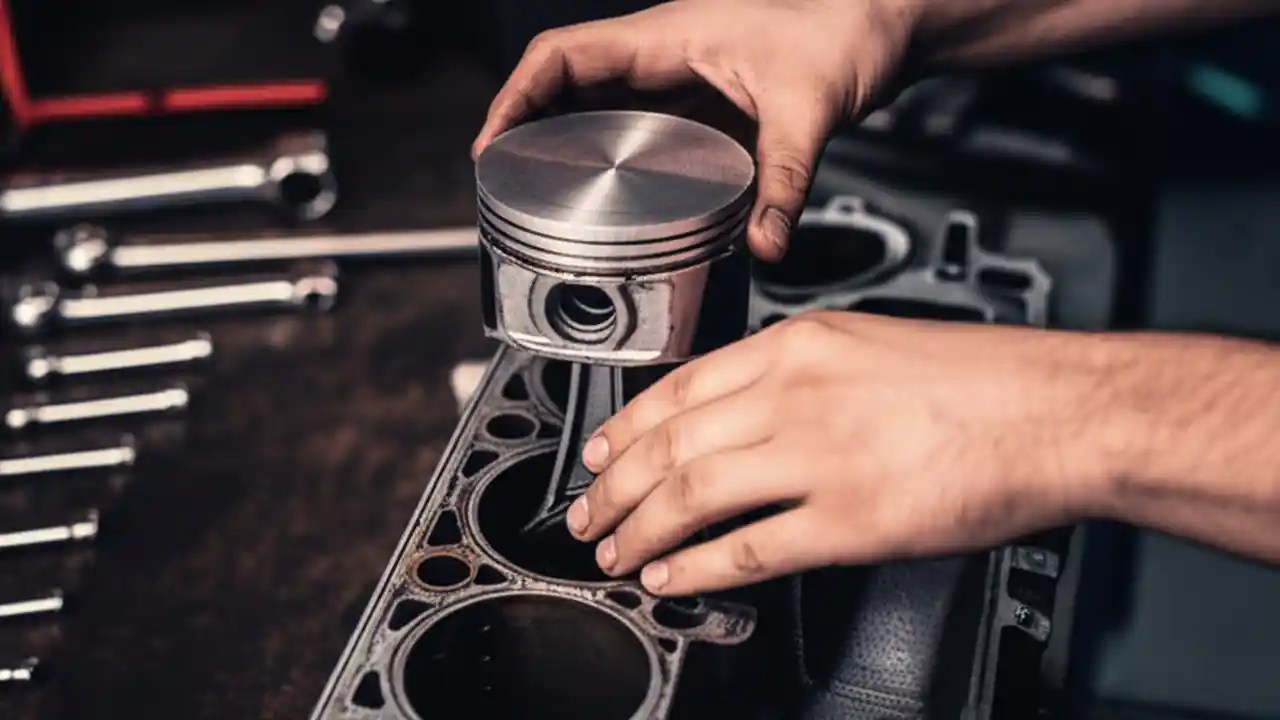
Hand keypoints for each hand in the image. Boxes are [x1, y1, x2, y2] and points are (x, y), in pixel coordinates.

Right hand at [471, 0, 919, 261]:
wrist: (888, 19)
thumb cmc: (850, 27)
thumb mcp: (809, 109)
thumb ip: (785, 182)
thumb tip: (764, 244)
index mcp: (668, 36)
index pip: (561, 56)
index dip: (513, 97)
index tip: (490, 144)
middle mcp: (666, 53)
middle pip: (566, 85)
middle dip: (526, 129)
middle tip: (505, 184)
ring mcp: (683, 77)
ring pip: (600, 106)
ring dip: (566, 143)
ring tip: (540, 196)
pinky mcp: (706, 102)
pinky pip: (642, 128)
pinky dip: (615, 158)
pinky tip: (616, 197)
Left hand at [564, 311, 1123, 595]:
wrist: (1058, 410)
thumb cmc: (981, 379)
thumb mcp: (871, 343)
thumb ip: (798, 374)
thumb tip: (742, 413)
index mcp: (798, 347)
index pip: (679, 387)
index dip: (623, 428)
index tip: (598, 454)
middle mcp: (795, 395)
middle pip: (669, 444)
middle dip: (612, 487)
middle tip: (586, 516)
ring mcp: (819, 457)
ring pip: (690, 496)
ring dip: (639, 530)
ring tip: (615, 553)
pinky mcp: (850, 520)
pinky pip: (748, 550)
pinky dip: (697, 568)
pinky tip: (672, 579)